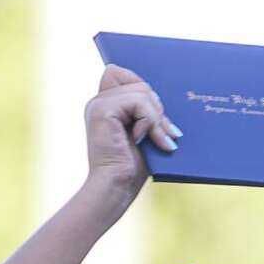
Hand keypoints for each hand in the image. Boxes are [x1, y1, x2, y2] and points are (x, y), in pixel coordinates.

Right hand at [83, 65, 179, 203]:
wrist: (116, 188)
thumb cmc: (130, 169)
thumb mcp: (144, 135)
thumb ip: (148, 113)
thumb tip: (164, 103)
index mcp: (106, 106)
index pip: (125, 75)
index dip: (144, 91)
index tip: (155, 120)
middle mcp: (99, 101)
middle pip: (139, 82)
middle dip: (156, 108)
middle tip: (164, 134)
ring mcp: (99, 104)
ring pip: (141, 90)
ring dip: (155, 117)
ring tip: (158, 140)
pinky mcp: (102, 110)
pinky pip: (137, 101)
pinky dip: (148, 120)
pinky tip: (143, 139)